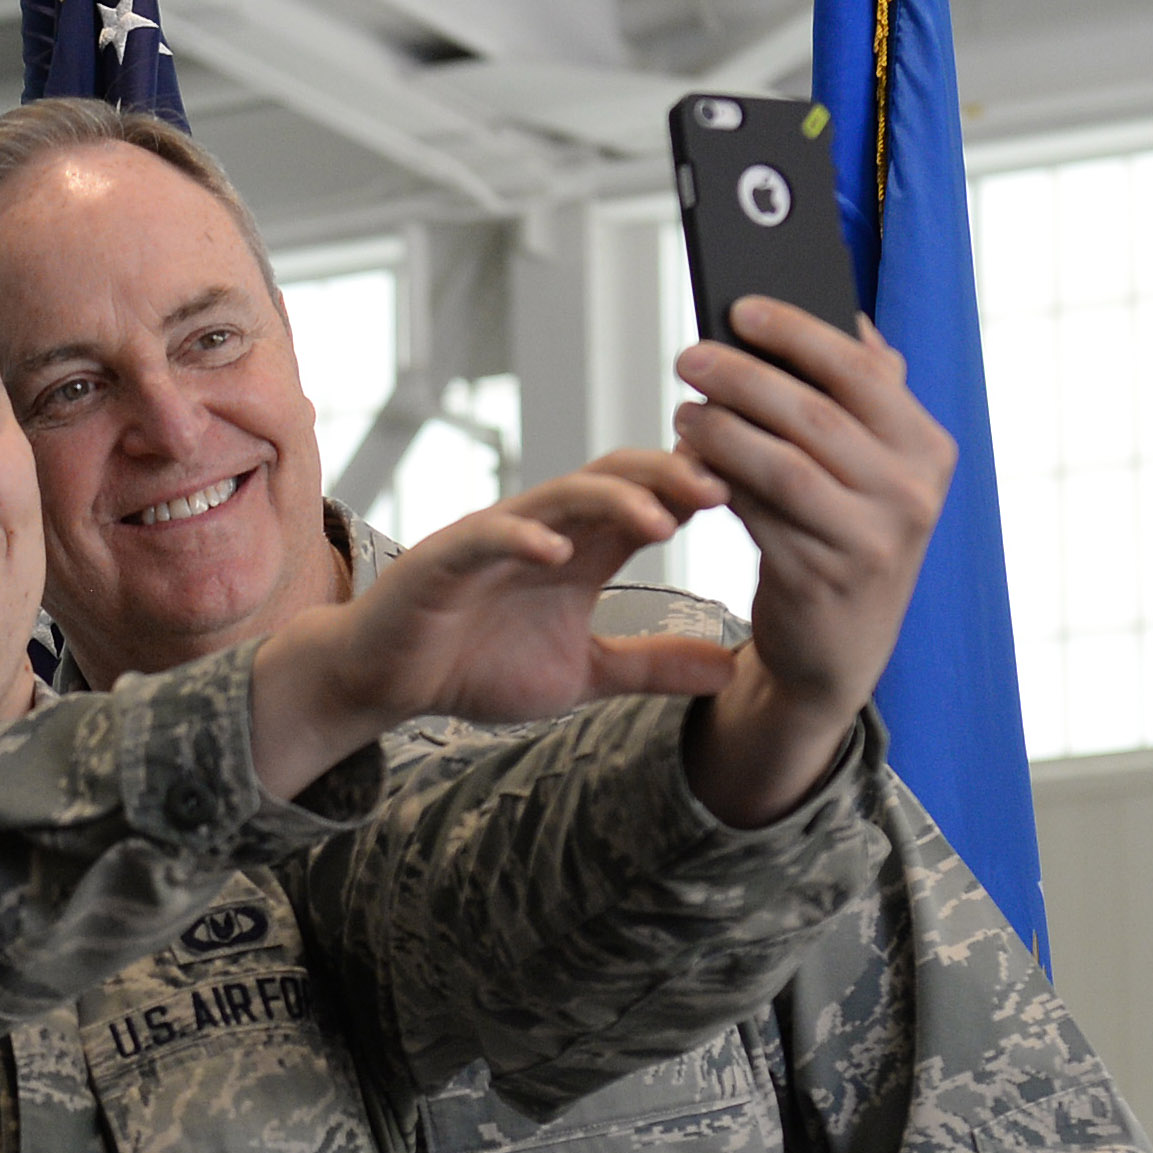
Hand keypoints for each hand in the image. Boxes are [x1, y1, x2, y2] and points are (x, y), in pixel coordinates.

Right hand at [249, 450, 742, 799]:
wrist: (388, 678)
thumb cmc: (476, 664)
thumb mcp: (584, 674)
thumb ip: (652, 663)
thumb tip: (732, 672)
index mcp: (583, 549)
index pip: (655, 499)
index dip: (707, 491)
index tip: (763, 499)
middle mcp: (547, 528)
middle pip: (621, 476)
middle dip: (675, 475)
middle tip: (731, 485)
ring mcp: (497, 537)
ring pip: (565, 494)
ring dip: (615, 499)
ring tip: (662, 514)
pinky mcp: (447, 558)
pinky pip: (489, 536)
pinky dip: (523, 538)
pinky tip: (557, 552)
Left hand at [675, 298, 957, 824]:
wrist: (839, 650)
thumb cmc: (846, 539)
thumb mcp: (875, 471)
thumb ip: (867, 400)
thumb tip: (848, 319)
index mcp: (929, 448)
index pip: (862, 371)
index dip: (798, 333)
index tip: (740, 308)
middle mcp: (911, 491)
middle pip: (815, 413)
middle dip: (744, 377)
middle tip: (691, 356)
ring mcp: (871, 539)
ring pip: (782, 464)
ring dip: (723, 430)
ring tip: (682, 411)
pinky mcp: (821, 578)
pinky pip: (757, 516)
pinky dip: (718, 484)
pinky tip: (688, 463)